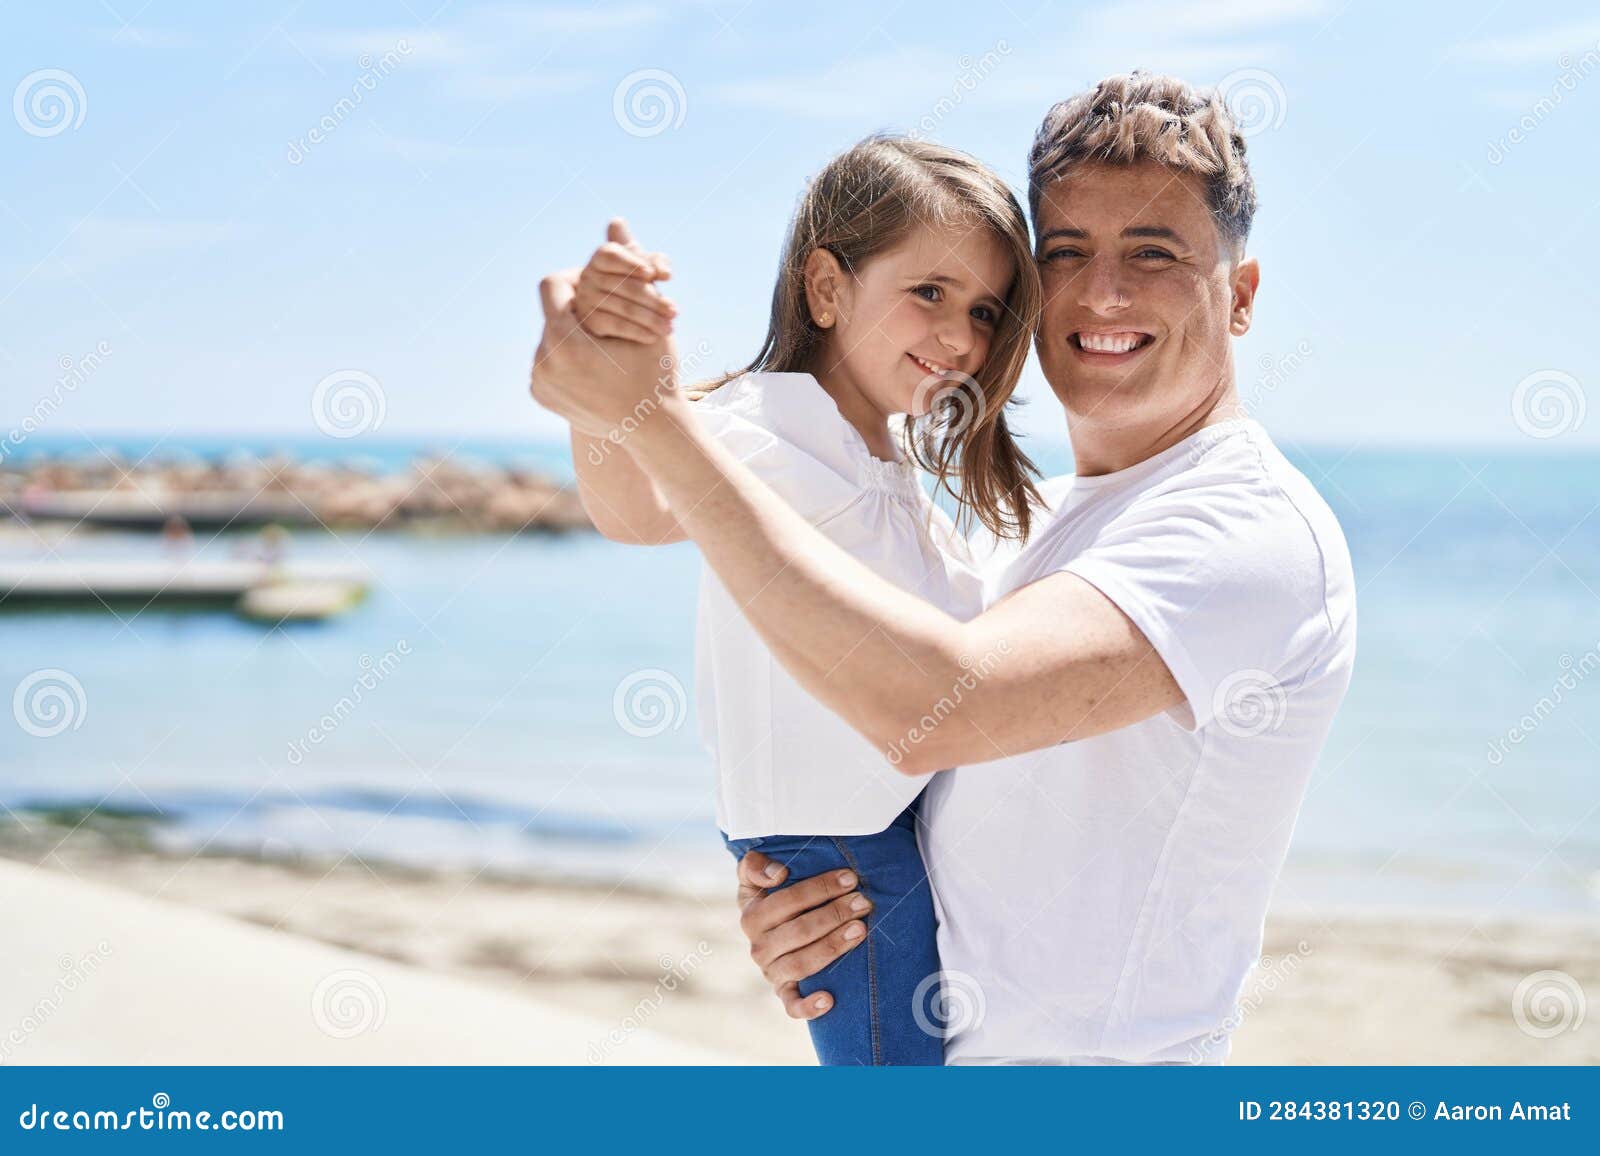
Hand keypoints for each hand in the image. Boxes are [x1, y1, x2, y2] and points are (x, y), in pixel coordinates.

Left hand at [529, 263, 682, 439]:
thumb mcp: (645, 313)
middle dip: (576, 307)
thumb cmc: (656, 370)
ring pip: (549, 335)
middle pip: (551, 312)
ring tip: (599, 337)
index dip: (578, 278)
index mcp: (566, 342)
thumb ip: (625, 267)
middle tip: (601, 310)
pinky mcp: (540, 395)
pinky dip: (566, 356)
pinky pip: (547, 360)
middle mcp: (544, 362)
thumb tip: (615, 221)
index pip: (555, 284)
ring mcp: (539, 381)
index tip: (598, 283)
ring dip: (571, 331)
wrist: (652, 429)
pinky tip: (592, 361)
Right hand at [574, 219, 676, 342]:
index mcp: (601, 257)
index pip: (612, 256)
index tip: (650, 274)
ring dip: (651, 319)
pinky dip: (637, 332)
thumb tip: (665, 273)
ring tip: (669, 327)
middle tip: (674, 311)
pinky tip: (653, 337)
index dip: (631, 264)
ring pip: (623, 307)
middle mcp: (589, 276)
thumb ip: (656, 262)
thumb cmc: (636, 280)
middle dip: (653, 299)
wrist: (618, 311)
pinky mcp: (590, 320)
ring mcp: (587, 298)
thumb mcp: (646, 266)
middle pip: (625, 285)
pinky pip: (616, 325)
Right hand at [735, 850, 873, 1020]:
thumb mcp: (755, 873)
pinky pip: (793, 1006)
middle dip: (835, 914)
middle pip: (800, 931)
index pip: (786, 901)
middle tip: (863, 902)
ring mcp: (771, 973)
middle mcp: (759, 948)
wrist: (770, 928)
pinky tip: (829, 999)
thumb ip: (754, 865)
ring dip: (833, 946)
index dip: (819, 888)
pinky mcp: (784, 993)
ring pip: (802, 964)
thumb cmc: (772, 894)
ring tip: (861, 929)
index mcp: (751, 917)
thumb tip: (777, 874)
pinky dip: (808, 1007)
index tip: (849, 878)